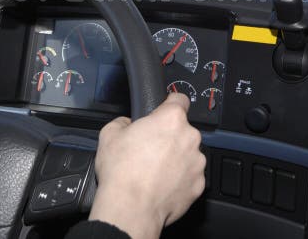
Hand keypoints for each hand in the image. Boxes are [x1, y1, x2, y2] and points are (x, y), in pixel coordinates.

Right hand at [89, 93, 204, 238]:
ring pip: (188, 154)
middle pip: (183, 130)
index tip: (165, 110)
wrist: (130, 207)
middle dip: (169, 137)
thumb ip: (123, 121)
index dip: (170, 104)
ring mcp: (197, 162)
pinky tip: (162, 184)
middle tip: (150, 149)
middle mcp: (189, 137)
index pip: (180, 100)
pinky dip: (180, 179)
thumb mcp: (109, 134)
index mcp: (171, 119)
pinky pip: (190, 176)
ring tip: (155, 171)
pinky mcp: (198, 184)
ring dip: (176, 158)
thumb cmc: (122, 171)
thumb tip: (127, 124)